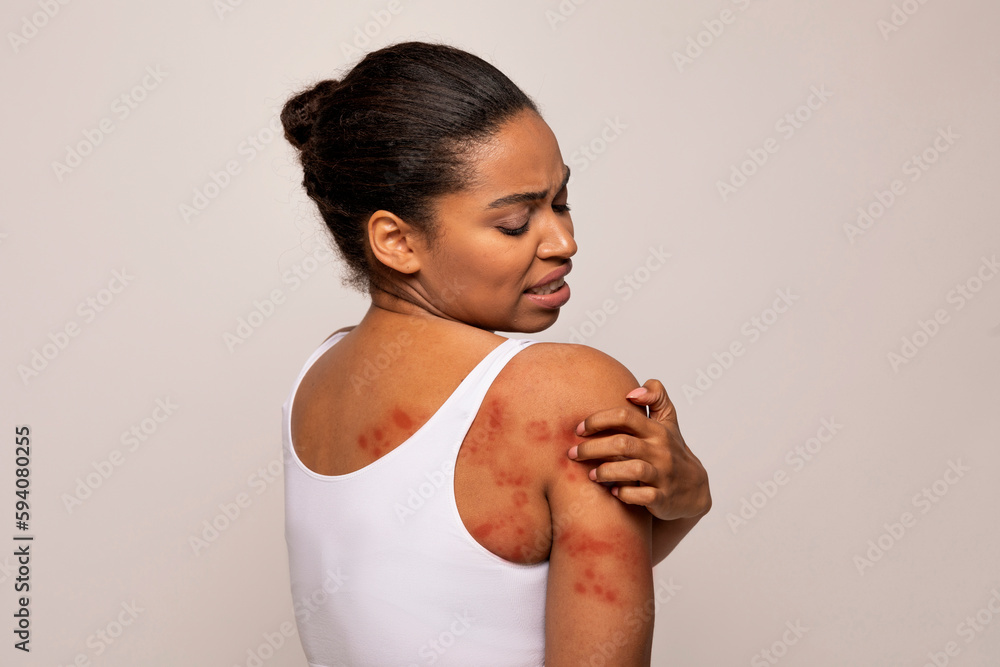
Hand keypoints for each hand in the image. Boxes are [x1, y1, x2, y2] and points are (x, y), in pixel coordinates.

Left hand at [568, 379, 710, 520]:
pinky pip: (643, 496)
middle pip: (623, 443)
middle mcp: (661, 450)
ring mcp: (663, 475)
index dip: (598, 420)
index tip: (579, 429)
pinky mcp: (663, 498)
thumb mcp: (669, 421)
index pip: (625, 417)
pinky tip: (612, 492)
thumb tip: (632, 391)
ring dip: (606, 471)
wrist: (694, 489)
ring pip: (633, 469)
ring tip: (590, 474)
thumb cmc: (670, 450)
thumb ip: (656, 396)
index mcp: (657, 430)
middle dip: (592, 448)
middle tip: (572, 453)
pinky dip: (625, 494)